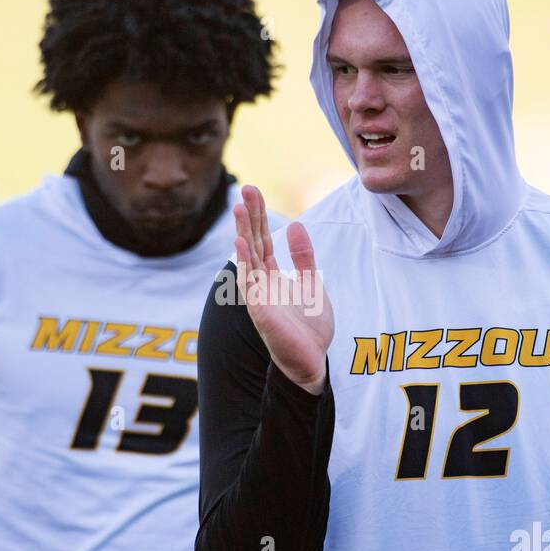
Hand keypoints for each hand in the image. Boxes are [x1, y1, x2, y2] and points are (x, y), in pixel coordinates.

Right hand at [232, 185, 334, 394]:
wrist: (311, 362)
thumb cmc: (309, 329)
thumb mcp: (311, 283)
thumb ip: (303, 257)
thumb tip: (296, 224)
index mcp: (272, 275)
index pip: (262, 239)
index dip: (258, 215)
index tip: (252, 192)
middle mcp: (261, 282)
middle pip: (252, 242)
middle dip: (248, 215)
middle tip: (245, 188)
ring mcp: (257, 295)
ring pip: (248, 258)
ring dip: (242, 232)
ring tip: (238, 208)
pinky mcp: (259, 310)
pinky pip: (249, 282)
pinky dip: (245, 262)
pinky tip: (240, 242)